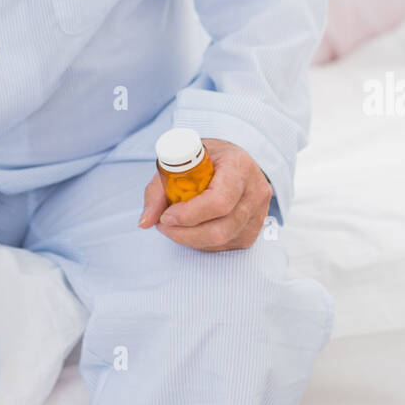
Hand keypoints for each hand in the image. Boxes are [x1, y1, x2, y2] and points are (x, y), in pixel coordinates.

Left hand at [138, 138, 272, 250]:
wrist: (232, 160)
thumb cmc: (204, 159)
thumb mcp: (180, 163)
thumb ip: (158, 190)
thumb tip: (145, 221)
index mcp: (239, 166)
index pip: (219, 201)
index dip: (189, 215)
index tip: (166, 216)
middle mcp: (255, 190)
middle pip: (221, 228)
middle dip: (185, 234)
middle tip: (164, 225)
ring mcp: (259, 212)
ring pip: (223, 240)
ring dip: (191, 239)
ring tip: (174, 227)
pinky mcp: (255, 229)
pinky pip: (227, 245)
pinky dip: (203, 242)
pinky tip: (192, 230)